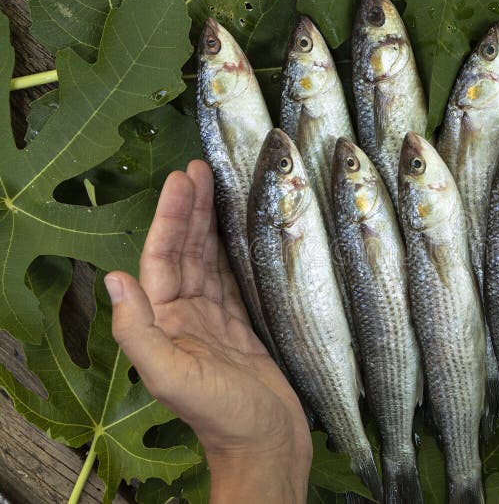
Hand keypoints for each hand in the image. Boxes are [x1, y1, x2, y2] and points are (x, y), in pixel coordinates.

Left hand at [104, 161, 310, 503]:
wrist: (268, 444)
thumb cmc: (222, 415)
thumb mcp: (174, 377)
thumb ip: (138, 331)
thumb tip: (114, 278)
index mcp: (165, 323)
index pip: (163, 259)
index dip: (170, 219)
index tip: (181, 181)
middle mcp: (186, 316)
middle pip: (186, 253)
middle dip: (191, 211)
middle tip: (200, 169)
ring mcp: (215, 321)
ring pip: (210, 261)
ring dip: (212, 225)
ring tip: (217, 187)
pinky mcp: (243, 327)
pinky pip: (235, 279)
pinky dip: (235, 252)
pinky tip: (240, 231)